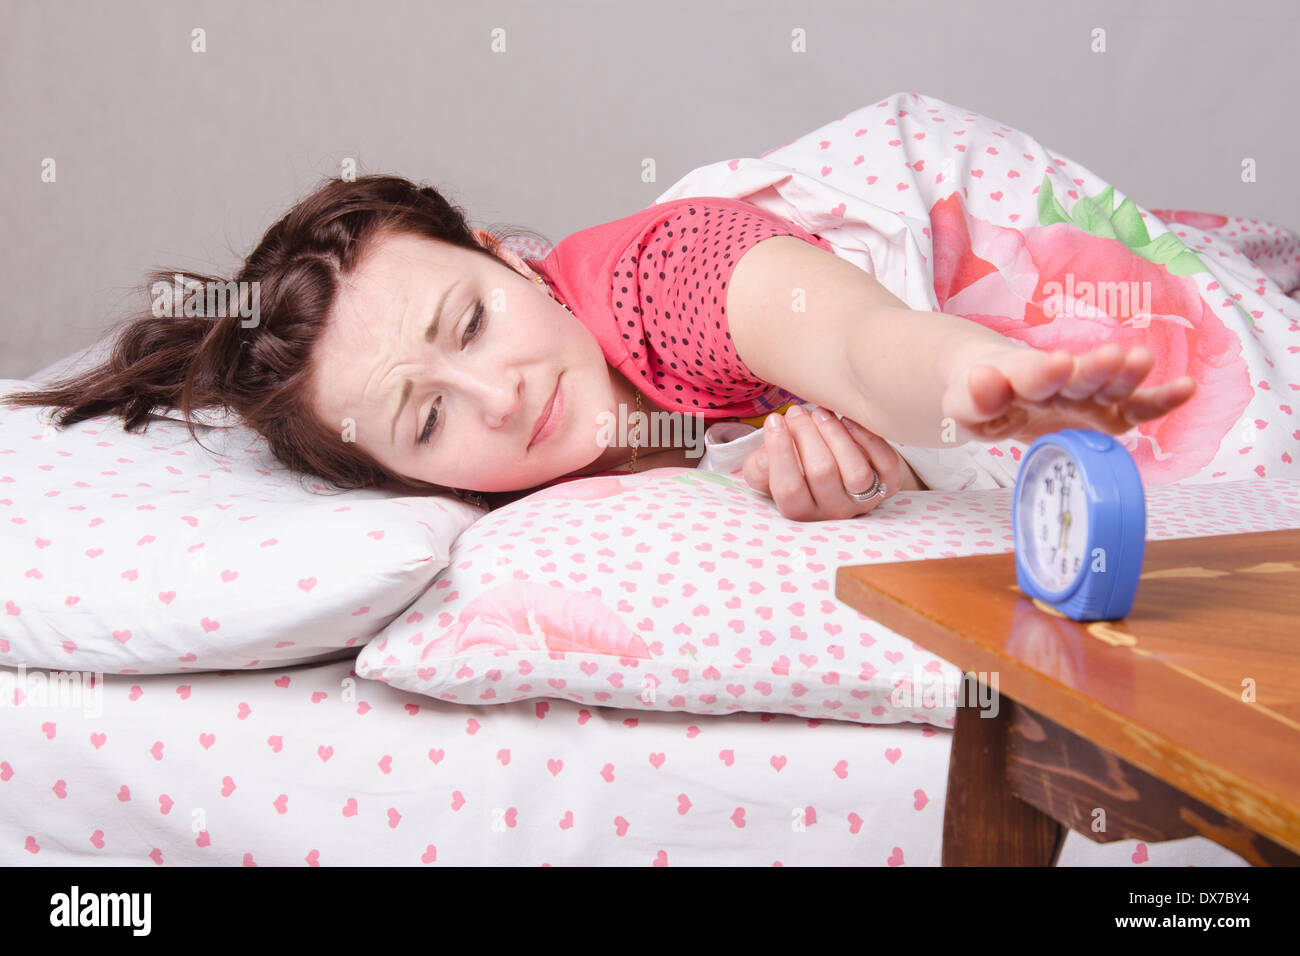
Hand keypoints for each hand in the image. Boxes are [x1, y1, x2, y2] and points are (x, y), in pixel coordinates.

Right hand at [742, 405, 907, 520]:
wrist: (837, 473)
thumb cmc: (797, 467)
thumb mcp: (769, 471)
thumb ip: (759, 467)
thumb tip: (767, 457)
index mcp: (800, 510)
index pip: (788, 489)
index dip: (780, 451)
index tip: (773, 420)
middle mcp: (833, 511)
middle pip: (822, 474)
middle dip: (806, 434)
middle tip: (796, 411)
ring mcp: (864, 500)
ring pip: (855, 473)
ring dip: (836, 436)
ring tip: (821, 412)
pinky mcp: (890, 485)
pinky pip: (886, 465)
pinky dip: (869, 439)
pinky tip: (850, 420)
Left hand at [941, 342, 1195, 442]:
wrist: (993, 380)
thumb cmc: (981, 395)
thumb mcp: (966, 405)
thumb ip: (975, 397)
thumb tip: (983, 376)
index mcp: (1019, 379)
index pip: (1031, 375)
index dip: (1044, 373)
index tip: (1059, 362)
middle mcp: (1059, 382)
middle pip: (1079, 377)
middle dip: (1095, 370)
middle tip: (1113, 356)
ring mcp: (1085, 396)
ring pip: (1110, 386)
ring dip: (1126, 375)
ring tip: (1143, 360)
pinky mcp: (1106, 413)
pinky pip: (1135, 409)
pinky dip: (1160, 400)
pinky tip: (1188, 387)